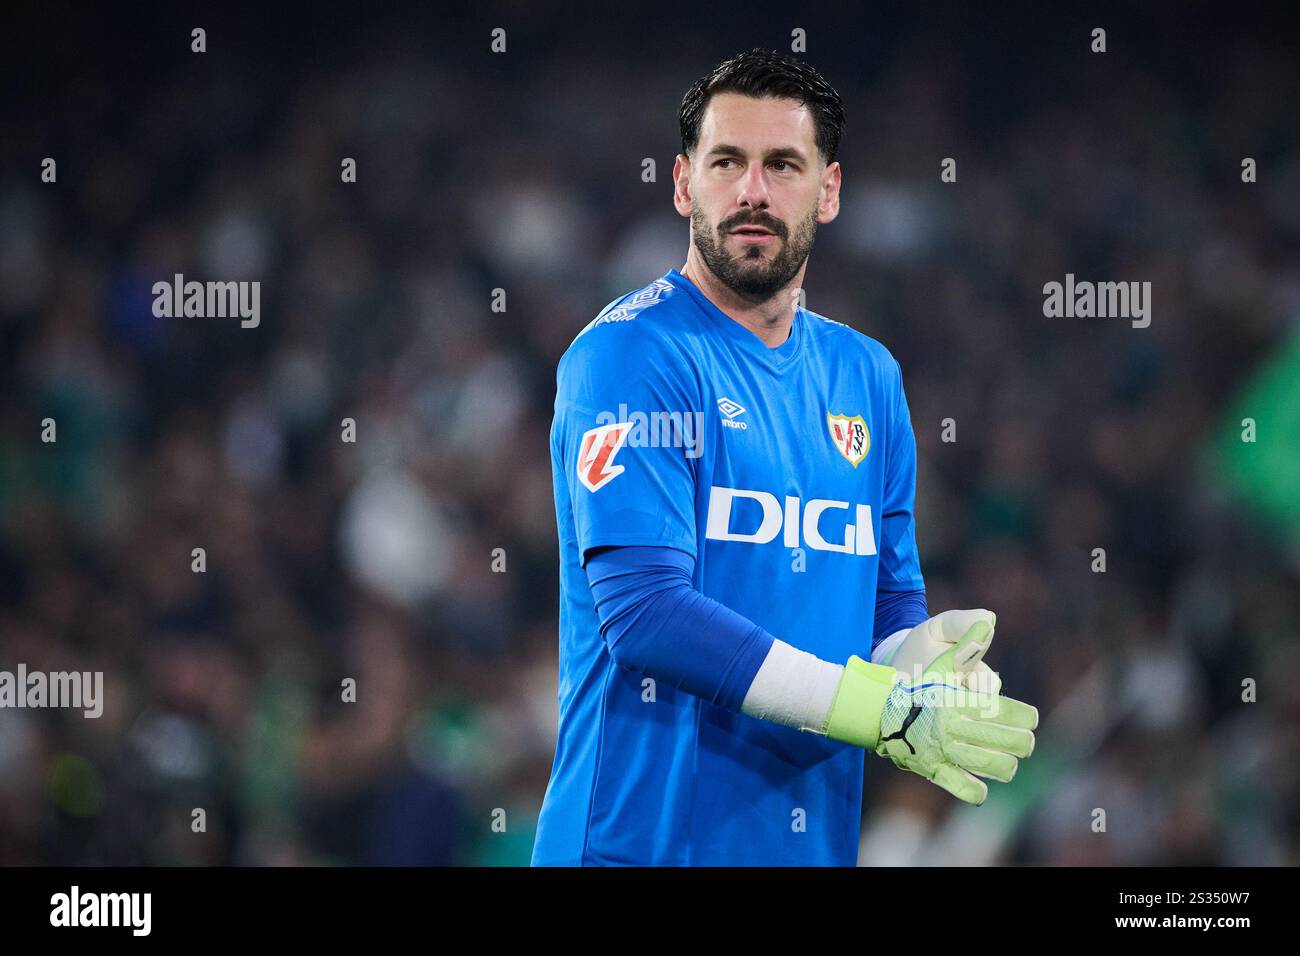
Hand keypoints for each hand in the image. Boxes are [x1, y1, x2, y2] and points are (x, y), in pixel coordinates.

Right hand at [825, 619, 1038, 804]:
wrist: (876, 711)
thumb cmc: (916, 686)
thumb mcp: (939, 663)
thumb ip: (965, 646)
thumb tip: (988, 620)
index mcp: (960, 700)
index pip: (1007, 712)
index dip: (1025, 717)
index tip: (1030, 719)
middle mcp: (954, 726)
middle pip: (1010, 742)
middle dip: (1022, 743)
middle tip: (1023, 743)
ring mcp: (943, 750)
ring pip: (993, 766)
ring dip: (1006, 766)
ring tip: (1007, 762)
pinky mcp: (933, 769)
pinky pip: (963, 787)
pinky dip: (977, 791)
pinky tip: (982, 787)